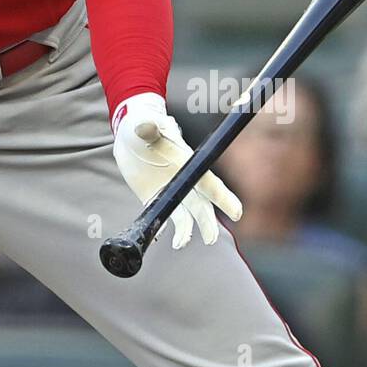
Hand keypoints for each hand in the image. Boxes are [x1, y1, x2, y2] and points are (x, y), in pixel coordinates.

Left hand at [112, 93, 242, 247]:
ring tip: (178, 243)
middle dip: (208, 224)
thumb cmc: (144, 124)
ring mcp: (170, 191)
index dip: (224, 198)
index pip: (210, 183)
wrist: (129, 134)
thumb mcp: (145, 124)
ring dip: (185, 231)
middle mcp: (183, 181)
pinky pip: (161, 216)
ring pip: (184, 216)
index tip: (237, 213)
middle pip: (201, 207)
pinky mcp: (154, 198)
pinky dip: (160, 229)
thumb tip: (146, 126)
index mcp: (188, 163)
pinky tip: (157, 237)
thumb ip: (148, 127)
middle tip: (210, 239)